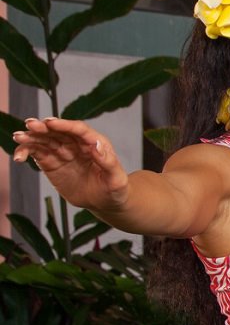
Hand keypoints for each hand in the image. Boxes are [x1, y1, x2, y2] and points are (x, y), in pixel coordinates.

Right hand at [11, 117, 129, 211]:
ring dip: (31, 137)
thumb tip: (96, 146)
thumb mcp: (116, 179)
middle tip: (30, 124)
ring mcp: (63, 152)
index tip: (50, 123)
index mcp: (96, 143)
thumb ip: (108, 162)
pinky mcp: (52, 162)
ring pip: (45, 140)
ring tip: (18, 136)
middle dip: (44, 127)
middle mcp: (77, 144)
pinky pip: (37, 153)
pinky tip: (19, 156)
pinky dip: (27, 152)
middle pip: (59, 131)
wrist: (104, 202)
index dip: (65, 125)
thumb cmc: (115, 189)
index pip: (79, 130)